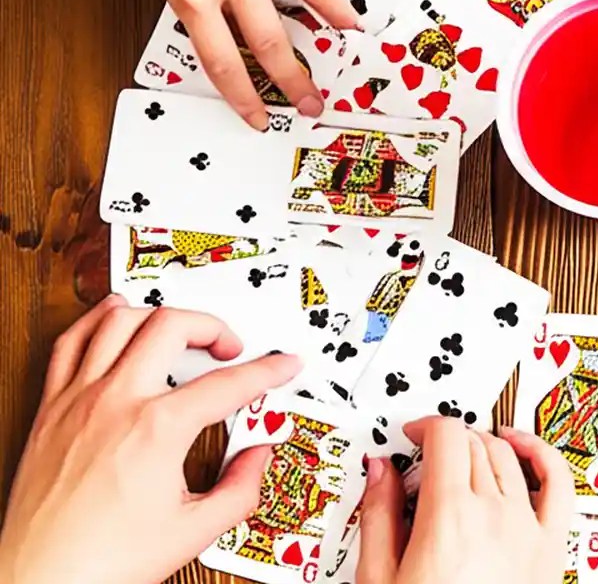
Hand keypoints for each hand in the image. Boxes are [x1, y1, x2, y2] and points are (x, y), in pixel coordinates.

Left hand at [0, 297, 301, 583]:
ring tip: (179, 326)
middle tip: (230, 347)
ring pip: (119, 320)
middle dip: (213, 327)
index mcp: (157, 430)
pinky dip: (97, 320)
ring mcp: (77, 400)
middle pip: (172, 326)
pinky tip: (115, 318)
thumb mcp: (194, 531)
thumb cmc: (102, 562)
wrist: (40, 579)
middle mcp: (116, 402)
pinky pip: (70, 343)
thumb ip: (241, 489)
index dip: (268, 370)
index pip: (229, 383)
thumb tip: (259, 458)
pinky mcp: (50, 409)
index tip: (283, 365)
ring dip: (158, 314)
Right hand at [358, 417, 572, 583]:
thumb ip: (378, 517)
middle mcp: (494, 514)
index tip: (413, 436)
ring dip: (484, 444)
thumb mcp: (380, 578)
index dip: (425, 427)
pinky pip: (558, 484)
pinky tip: (523, 447)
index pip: (446, 438)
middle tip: (426, 459)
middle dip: (447, 441)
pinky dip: (542, 455)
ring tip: (465, 451)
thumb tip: (378, 473)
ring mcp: (528, 529)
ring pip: (508, 456)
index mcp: (449, 516)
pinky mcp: (551, 547)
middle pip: (474, 444)